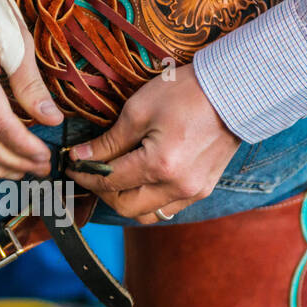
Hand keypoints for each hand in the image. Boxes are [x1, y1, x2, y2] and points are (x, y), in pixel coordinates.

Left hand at [65, 64, 239, 222]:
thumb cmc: (187, 93)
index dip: (85, 174)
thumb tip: (82, 157)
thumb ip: (110, 141)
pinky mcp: (203, 189)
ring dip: (126, 201)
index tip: (73, 165)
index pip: (109, 181)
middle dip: (102, 192)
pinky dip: (149, 200)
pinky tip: (141, 181)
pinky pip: (167, 208)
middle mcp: (177, 187)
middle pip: (125, 206)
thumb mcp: (139, 110)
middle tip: (91, 172)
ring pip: (147, 214)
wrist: (234, 92)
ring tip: (115, 179)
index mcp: (159, 166)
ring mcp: (193, 192)